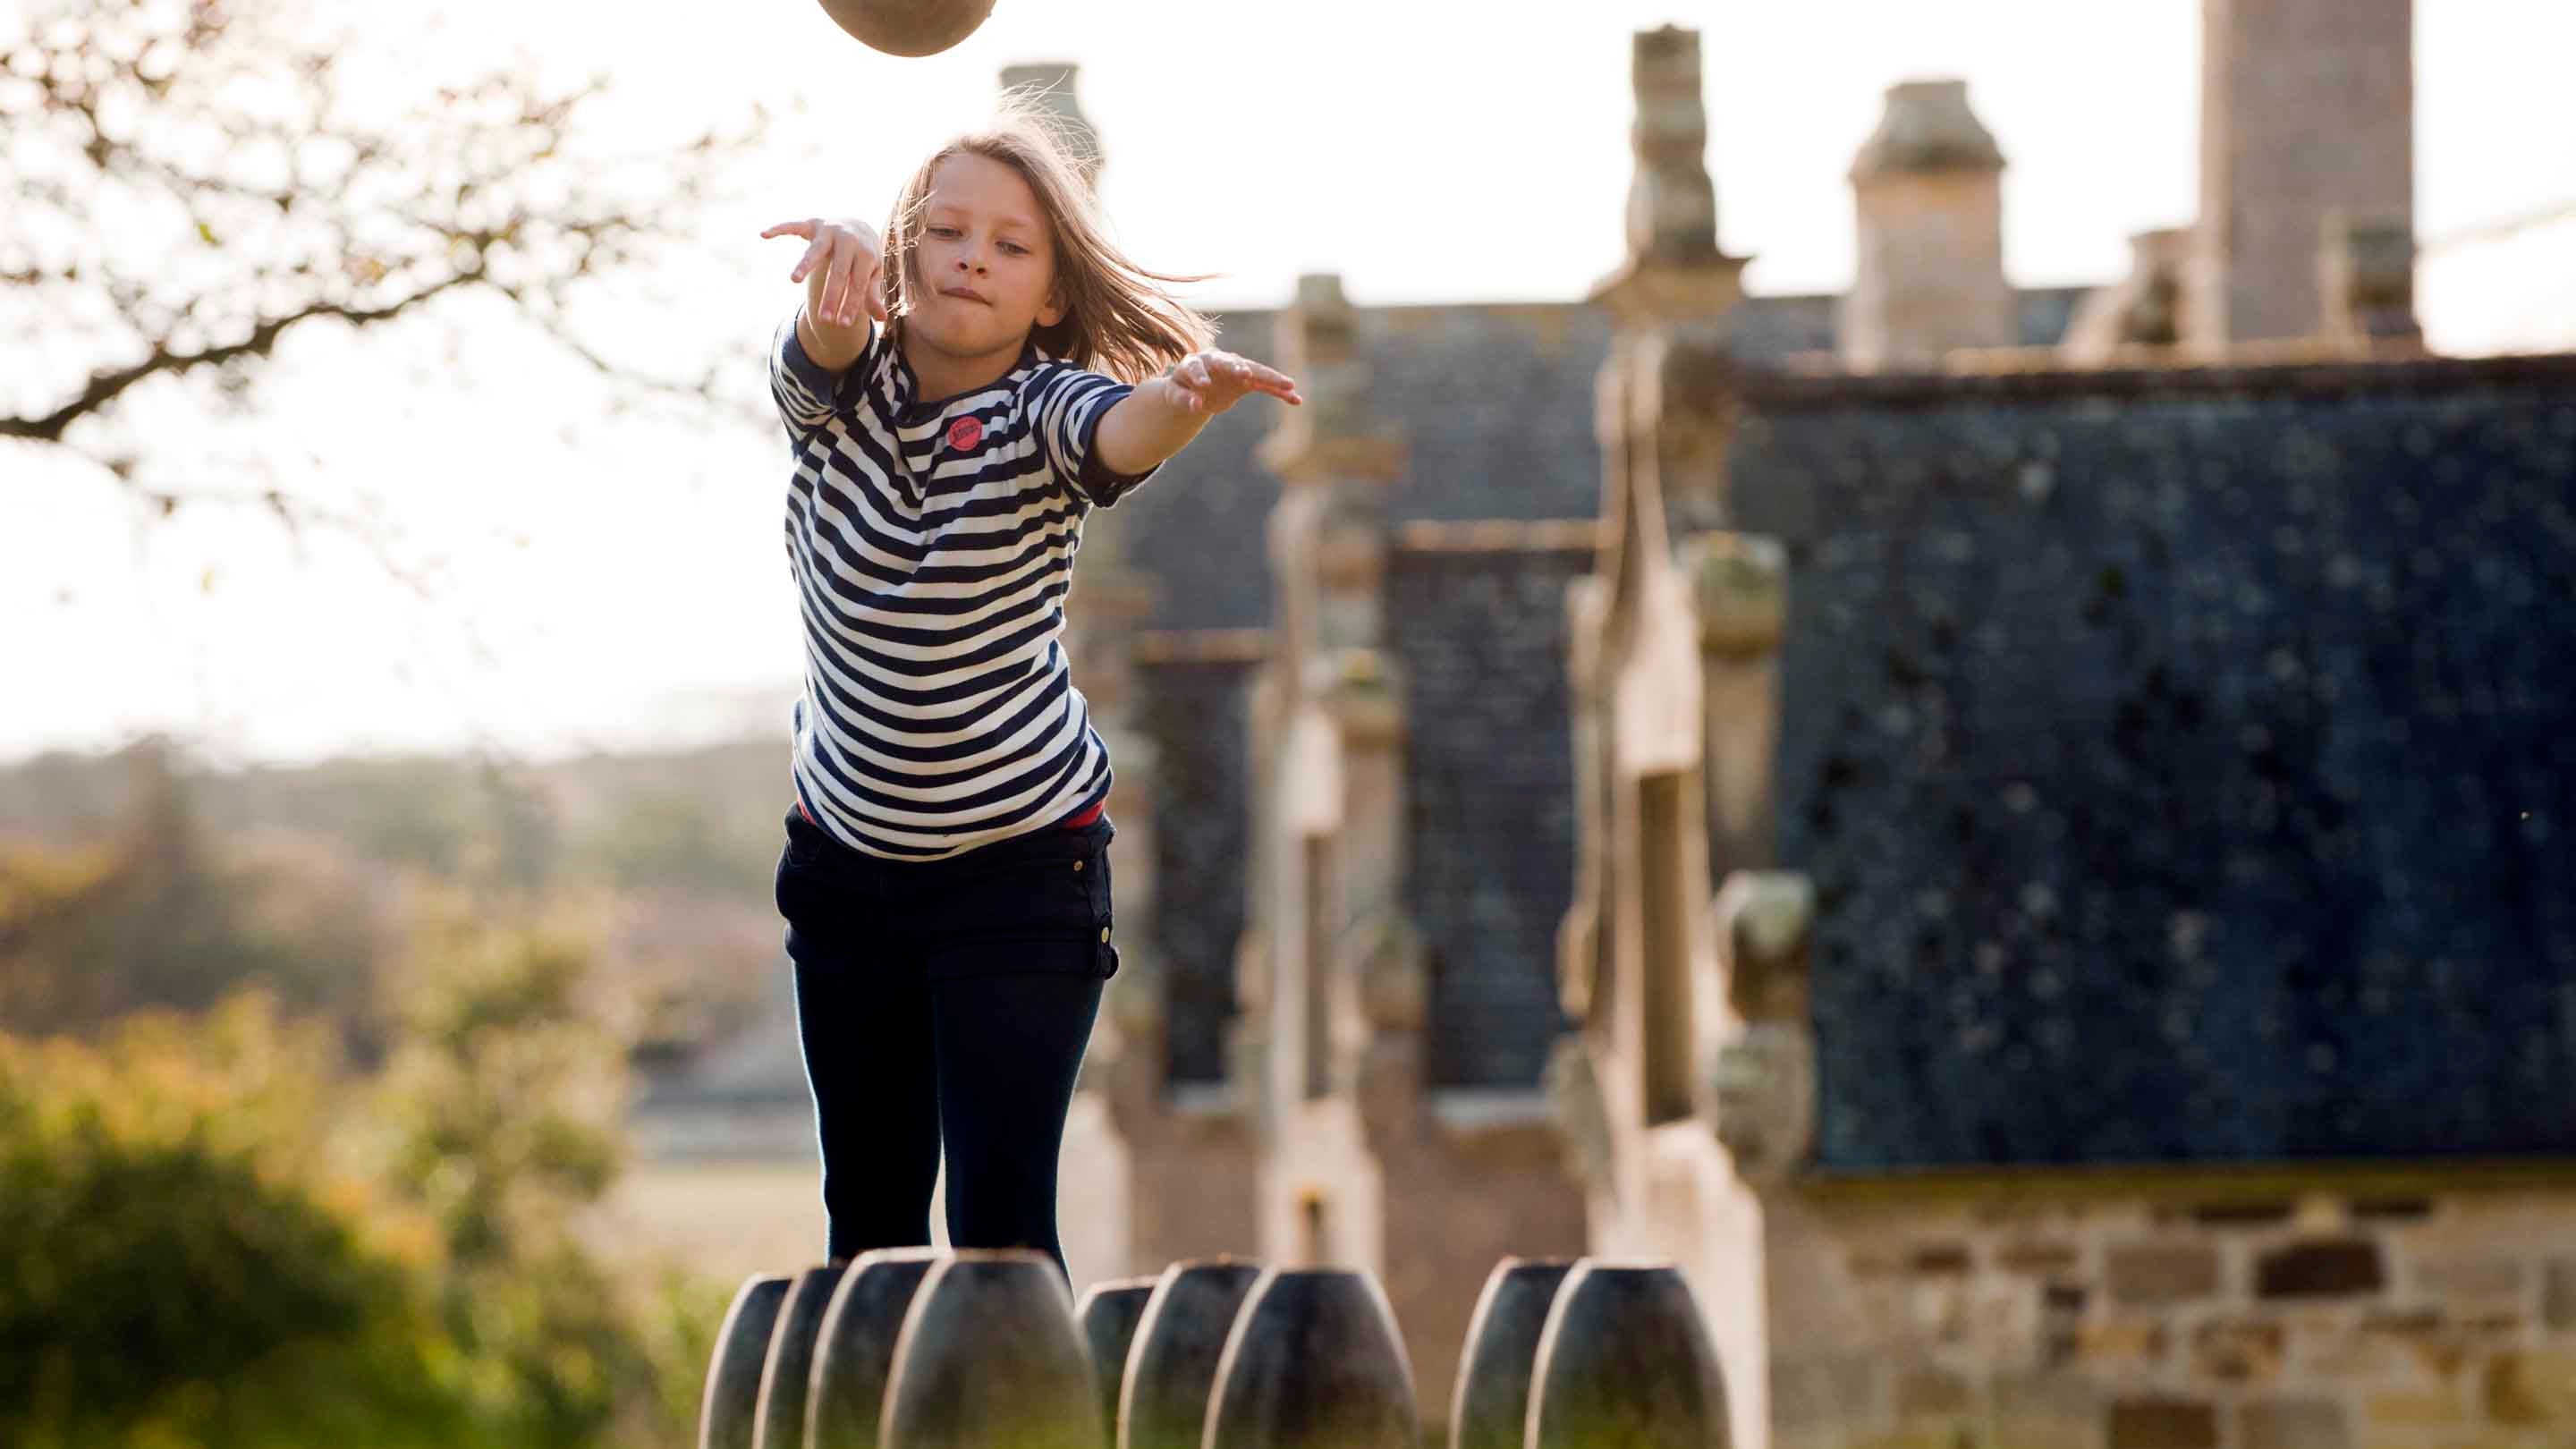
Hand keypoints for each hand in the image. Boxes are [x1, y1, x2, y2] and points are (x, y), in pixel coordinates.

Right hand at [760, 216, 888, 327]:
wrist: (857, 225)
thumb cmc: (863, 257)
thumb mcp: (871, 274)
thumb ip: (872, 294)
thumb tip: (882, 319)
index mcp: (866, 255)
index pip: (857, 284)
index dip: (851, 305)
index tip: (843, 325)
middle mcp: (848, 241)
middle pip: (838, 272)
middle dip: (831, 296)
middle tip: (824, 320)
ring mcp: (829, 231)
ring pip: (816, 250)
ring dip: (805, 264)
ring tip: (794, 280)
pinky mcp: (812, 224)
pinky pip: (793, 225)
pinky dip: (779, 228)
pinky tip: (763, 234)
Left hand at [1155, 350, 1302, 414]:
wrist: (1195, 387)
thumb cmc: (1182, 388)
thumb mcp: (1175, 395)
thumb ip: (1182, 399)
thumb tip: (1196, 404)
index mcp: (1195, 362)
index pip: (1196, 366)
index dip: (1199, 374)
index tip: (1202, 385)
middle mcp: (1217, 360)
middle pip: (1229, 362)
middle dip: (1237, 367)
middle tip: (1244, 373)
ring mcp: (1235, 368)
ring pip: (1254, 371)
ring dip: (1271, 378)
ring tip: (1289, 385)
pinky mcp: (1247, 379)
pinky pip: (1265, 385)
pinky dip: (1279, 391)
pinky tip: (1296, 399)